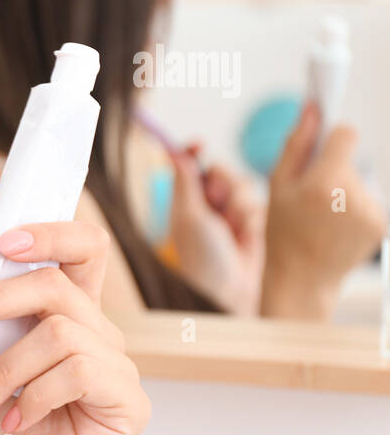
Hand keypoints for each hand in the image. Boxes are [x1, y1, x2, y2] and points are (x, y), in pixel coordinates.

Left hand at [0, 221, 150, 434]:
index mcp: (65, 316)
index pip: (82, 251)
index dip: (51, 234)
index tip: (1, 244)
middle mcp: (97, 335)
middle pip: (54, 285)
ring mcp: (118, 369)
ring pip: (59, 332)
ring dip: (4, 369)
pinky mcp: (129, 405)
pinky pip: (79, 371)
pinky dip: (33, 396)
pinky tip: (15, 423)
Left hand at [167, 144, 264, 314]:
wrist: (232, 290)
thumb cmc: (203, 258)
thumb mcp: (191, 218)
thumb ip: (186, 184)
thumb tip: (176, 153)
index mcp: (184, 201)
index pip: (188, 166)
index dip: (193, 151)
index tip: (200, 143)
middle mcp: (206, 205)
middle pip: (222, 171)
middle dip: (224, 185)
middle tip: (217, 207)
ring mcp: (229, 214)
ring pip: (243, 186)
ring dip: (239, 206)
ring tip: (232, 232)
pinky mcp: (250, 223)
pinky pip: (258, 204)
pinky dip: (252, 219)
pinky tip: (246, 239)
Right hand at [262, 100, 386, 319]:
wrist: (303, 279)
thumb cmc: (282, 232)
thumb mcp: (277, 185)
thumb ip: (296, 144)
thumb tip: (313, 108)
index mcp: (324, 182)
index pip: (347, 134)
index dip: (333, 135)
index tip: (327, 130)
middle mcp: (354, 195)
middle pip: (350, 160)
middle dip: (331, 169)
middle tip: (308, 194)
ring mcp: (373, 211)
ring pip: (359, 180)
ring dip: (342, 190)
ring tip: (321, 216)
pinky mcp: (382, 224)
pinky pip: (368, 200)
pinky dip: (353, 208)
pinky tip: (335, 227)